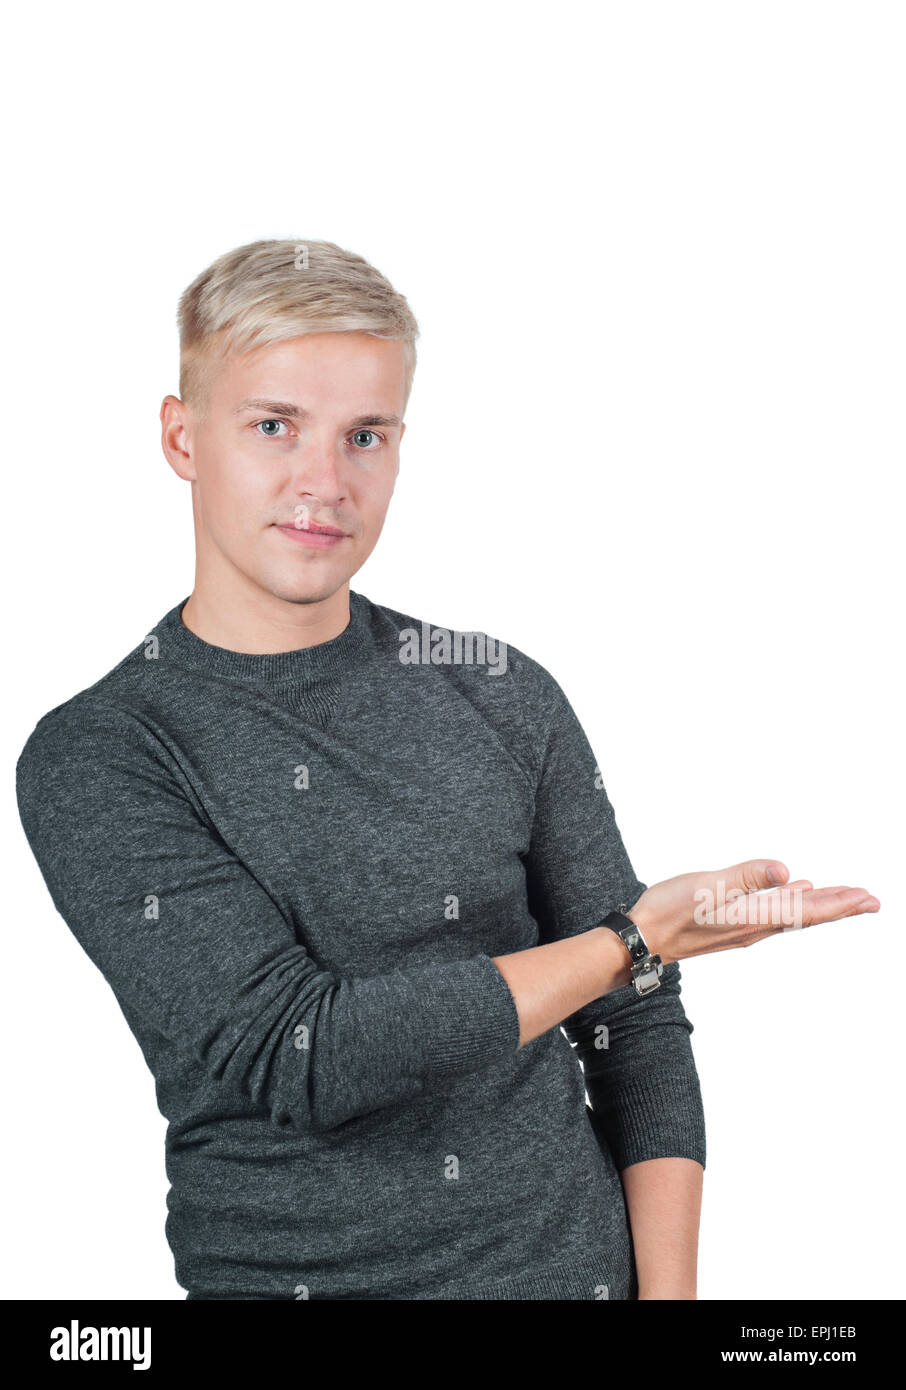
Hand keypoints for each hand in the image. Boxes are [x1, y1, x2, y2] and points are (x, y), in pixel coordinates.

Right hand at [627, 860, 878, 965]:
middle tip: (870, 901)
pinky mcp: (729, 924)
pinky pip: (773, 913)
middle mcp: (754, 927)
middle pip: (807, 915)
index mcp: (754, 918)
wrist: (641, 940)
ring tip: (842, 896)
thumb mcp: (708, 887)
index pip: (808, 910)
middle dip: (840, 906)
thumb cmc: (668, 912)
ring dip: (820, 905)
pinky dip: (791, 902)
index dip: (839, 903)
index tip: (868, 899)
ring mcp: (742, 928)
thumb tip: (788, 872)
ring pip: (792, 914)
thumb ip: (747, 877)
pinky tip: (793, 891)